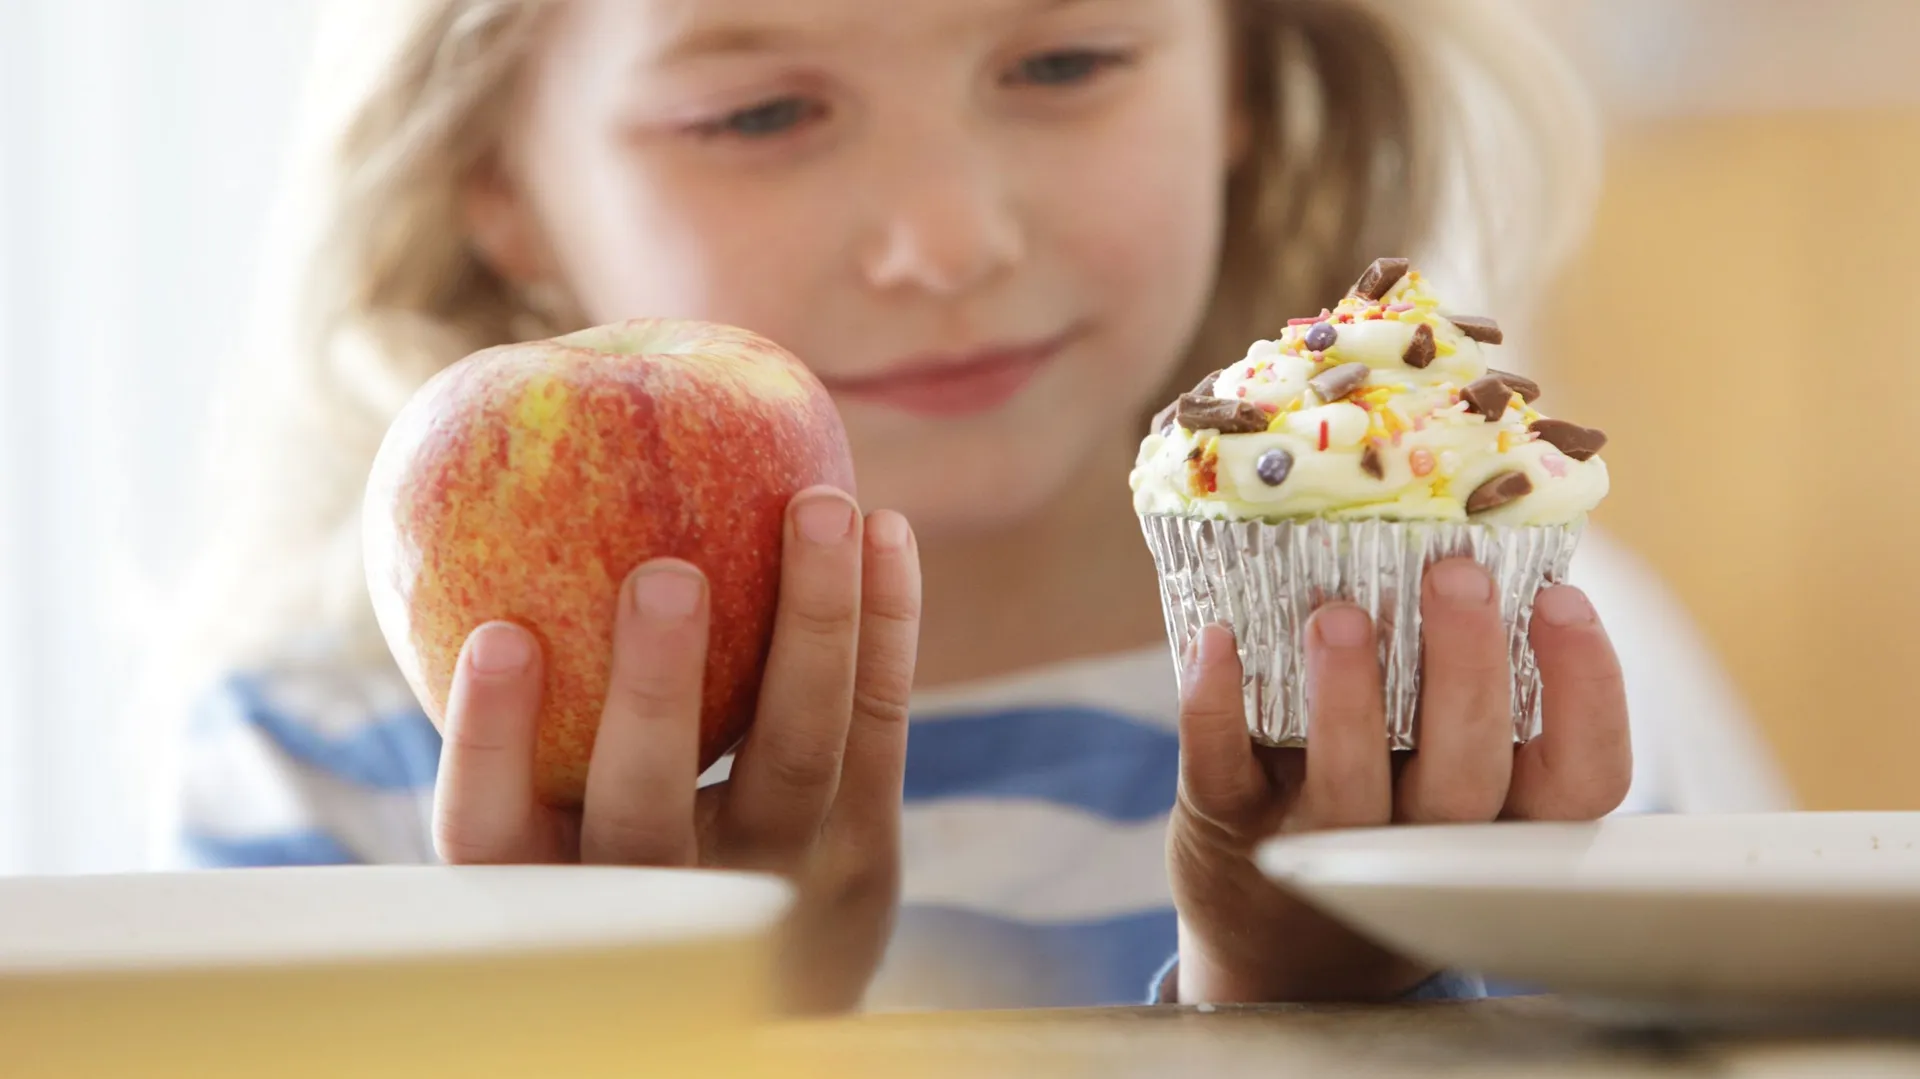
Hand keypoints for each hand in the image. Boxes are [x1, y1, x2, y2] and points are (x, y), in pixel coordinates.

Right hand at [431, 486, 921, 1014]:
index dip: (490, 739)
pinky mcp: (866, 851)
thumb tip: (481, 521)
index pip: (493, 833)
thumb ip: (520, 719)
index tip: (498, 636)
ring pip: (796, 754)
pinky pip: (877, 726)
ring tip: (819, 508)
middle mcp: (667, 901)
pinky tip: (882, 530)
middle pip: (649, 815)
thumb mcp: (550, 826)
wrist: (770, 989)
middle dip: (656, 696)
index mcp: (555, 892)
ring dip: (811, 624)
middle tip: (662, 578)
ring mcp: (781, 879)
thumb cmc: (619, 856)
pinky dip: (883, 628)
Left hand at [1168, 557, 1630, 1003]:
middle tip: (1457, 576)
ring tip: (1339, 616)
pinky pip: (1223, 769)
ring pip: (1350, 787)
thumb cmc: (1387, 822)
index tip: (1560, 600)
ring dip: (1347, 698)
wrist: (1278, 943)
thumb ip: (1470, 689)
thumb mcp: (1451, 781)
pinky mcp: (1230, 832)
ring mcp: (1322, 845)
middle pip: (1466, 778)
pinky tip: (1215, 640)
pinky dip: (1215, 706)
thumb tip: (1484, 536)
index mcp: (1498, 821)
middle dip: (1466, 674)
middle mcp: (1421, 844)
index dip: (1586, 696)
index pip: (1579, 781)